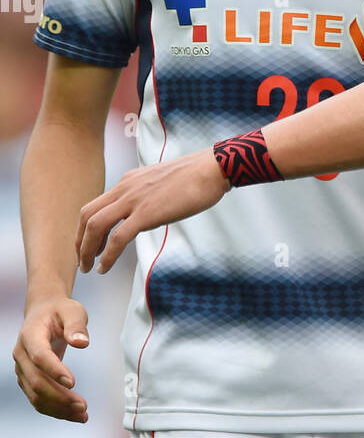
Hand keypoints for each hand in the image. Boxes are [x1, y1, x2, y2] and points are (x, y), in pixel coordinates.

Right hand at [13, 297, 90, 422]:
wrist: (44, 313)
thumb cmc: (60, 311)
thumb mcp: (73, 310)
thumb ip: (77, 325)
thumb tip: (82, 343)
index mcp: (31, 335)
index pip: (39, 356)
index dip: (54, 370)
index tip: (73, 382)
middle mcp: (22, 354)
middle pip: (37, 381)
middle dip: (60, 397)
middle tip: (84, 406)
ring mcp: (23, 369)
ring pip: (36, 396)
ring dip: (58, 409)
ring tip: (83, 416)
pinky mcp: (28, 380)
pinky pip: (38, 399)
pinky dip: (55, 410)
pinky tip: (74, 415)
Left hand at [77, 148, 230, 274]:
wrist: (210, 169)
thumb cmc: (195, 177)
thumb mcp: (162, 182)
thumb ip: (148, 194)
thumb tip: (149, 210)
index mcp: (127, 181)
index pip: (96, 205)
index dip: (85, 228)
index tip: (88, 245)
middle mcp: (124, 189)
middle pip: (87, 215)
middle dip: (79, 241)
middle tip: (82, 259)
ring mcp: (133, 200)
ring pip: (95, 226)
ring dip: (87, 250)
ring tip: (89, 267)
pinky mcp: (146, 214)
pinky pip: (117, 238)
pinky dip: (107, 256)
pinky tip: (105, 267)